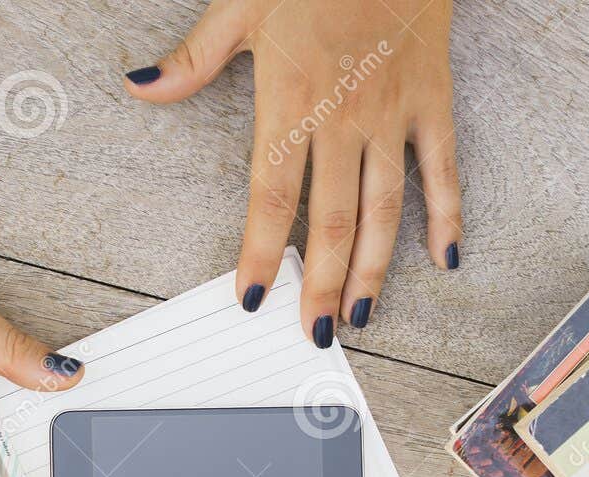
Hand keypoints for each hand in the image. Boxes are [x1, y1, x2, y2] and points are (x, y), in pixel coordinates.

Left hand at [124, 0, 459, 345]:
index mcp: (292, 100)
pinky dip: (447, 216)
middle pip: (331, 221)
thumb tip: (141, 85)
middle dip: (319, 284)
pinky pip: (443, 170)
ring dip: (373, 270)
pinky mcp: (433, 101)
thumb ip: (194, 58)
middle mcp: (345, 118)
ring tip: (359, 316)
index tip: (252, 298)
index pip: (271, 196)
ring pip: (384, 210)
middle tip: (312, 331)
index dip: (259, 253)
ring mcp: (393, 114)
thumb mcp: (242, 2)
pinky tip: (442, 259)